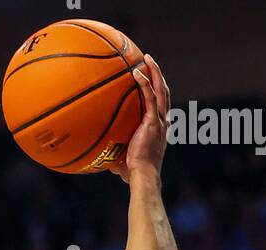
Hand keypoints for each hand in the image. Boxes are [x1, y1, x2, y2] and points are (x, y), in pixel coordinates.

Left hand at [109, 53, 168, 182]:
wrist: (142, 176)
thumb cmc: (133, 173)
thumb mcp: (123, 160)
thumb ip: (115, 155)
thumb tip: (101, 160)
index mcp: (158, 129)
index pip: (160, 107)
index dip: (157, 92)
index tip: (151, 82)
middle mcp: (162, 122)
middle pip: (163, 93)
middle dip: (158, 76)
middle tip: (150, 62)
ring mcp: (159, 121)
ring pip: (161, 90)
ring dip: (155, 72)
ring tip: (147, 58)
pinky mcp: (153, 121)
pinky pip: (150, 97)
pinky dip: (145, 83)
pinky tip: (137, 72)